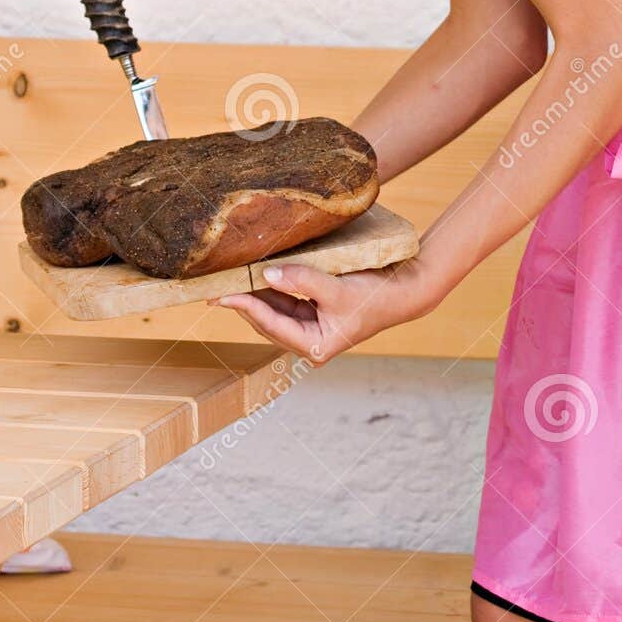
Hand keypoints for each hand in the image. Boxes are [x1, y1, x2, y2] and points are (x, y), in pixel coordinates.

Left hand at [206, 254, 435, 365]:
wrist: (404, 291)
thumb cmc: (375, 296)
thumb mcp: (336, 289)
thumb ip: (302, 280)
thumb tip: (267, 275)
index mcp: (314, 347)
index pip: (270, 324)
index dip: (245, 306)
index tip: (222, 294)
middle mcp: (310, 341)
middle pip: (267, 320)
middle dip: (245, 302)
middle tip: (217, 284)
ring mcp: (312, 328)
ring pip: (275, 310)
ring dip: (257, 294)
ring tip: (232, 277)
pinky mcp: (316, 312)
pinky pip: (287, 300)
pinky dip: (274, 288)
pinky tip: (259, 274)